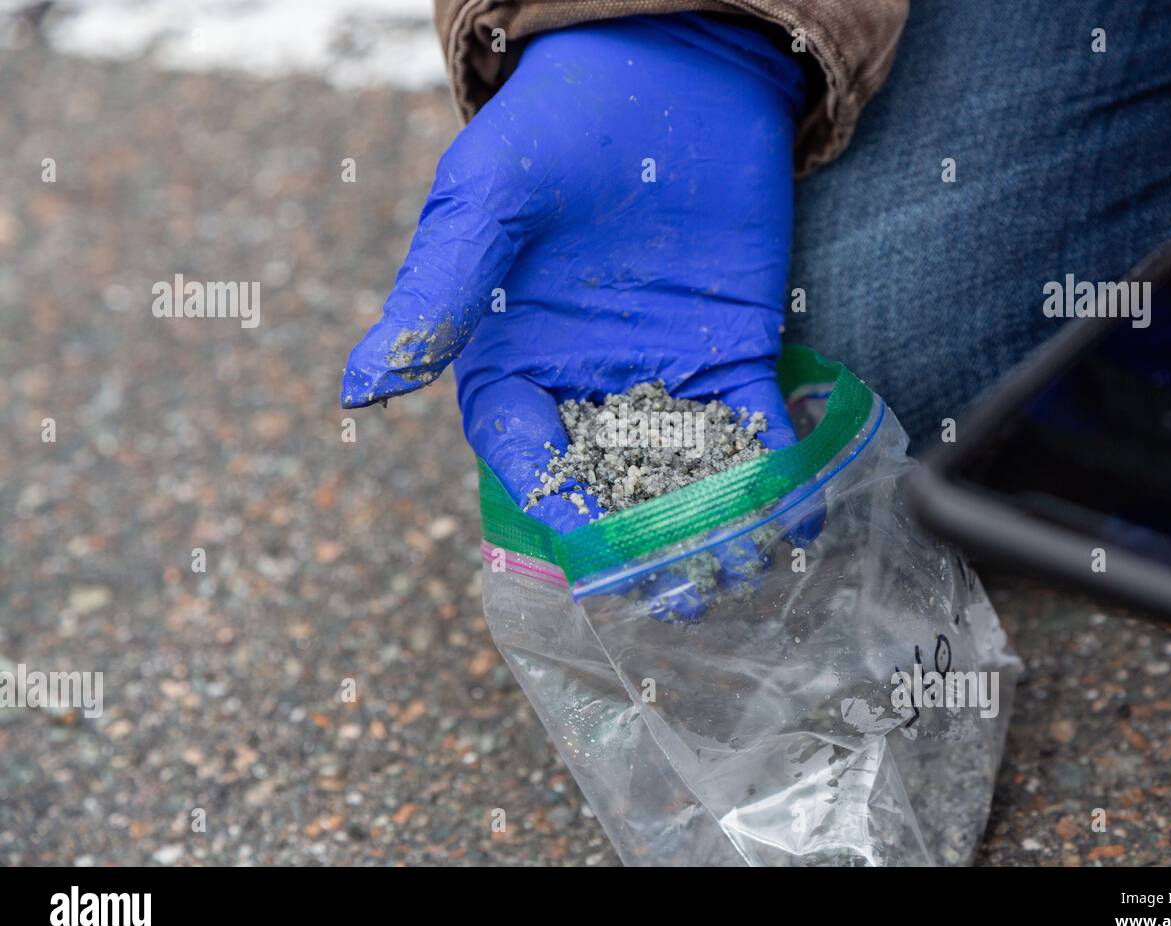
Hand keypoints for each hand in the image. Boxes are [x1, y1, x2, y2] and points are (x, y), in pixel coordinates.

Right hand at [340, 14, 803, 536]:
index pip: (525, 454)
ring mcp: (661, 374)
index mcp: (511, 361)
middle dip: (641, 542)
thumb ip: (438, 296)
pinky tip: (796, 519)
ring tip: (740, 572)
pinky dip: (773, 474)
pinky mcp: (730, 354)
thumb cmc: (552, 130)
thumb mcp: (484, 204)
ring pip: (683, 472)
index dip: (553, 506)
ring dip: (710, 526)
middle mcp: (584, 384)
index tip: (589, 554)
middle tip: (677, 594)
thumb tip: (357, 392)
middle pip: (608, 484)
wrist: (666, 70)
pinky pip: (752, 428)